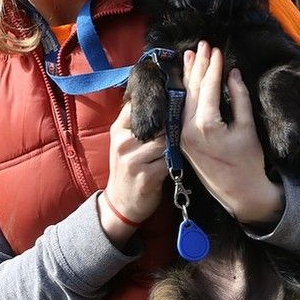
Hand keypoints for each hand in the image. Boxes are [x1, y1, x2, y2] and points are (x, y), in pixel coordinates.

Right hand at [99, 102, 169, 243]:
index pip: (139, 105)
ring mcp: (133, 160)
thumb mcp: (125, 142)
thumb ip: (138, 122)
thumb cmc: (128, 168)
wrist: (120, 203)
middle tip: (180, 127)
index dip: (159, 103)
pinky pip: (169, 160)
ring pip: (165, 141)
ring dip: (174, 144)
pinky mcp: (146, 176)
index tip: (172, 102)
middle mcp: (123, 142)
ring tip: (177, 147)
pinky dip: (175, 161)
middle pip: (158, 123)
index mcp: (118, 129)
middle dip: (171, 125)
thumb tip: (162, 96)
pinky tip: (174, 164)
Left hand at [180, 41, 283, 225]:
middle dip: (198, 66)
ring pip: (183, 99)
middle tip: (201, 45)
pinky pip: (181, 110)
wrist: (240, 193)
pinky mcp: (182, 140)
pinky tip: (186, 80)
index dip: (213, 67)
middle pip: (191, 90)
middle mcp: (188, 130)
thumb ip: (239, 98)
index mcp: (205, 126)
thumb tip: (233, 73)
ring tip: (190, 55)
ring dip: (188, 76)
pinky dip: (184, 92)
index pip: (207, 88)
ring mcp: (182, 136)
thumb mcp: (247, 127)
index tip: (216, 49)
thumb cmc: (248, 161)